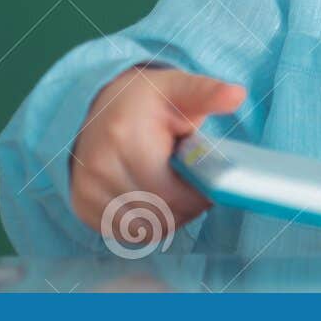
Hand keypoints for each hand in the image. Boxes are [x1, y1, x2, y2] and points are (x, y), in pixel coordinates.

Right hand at [70, 65, 245, 238]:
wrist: (101, 106)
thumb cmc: (147, 100)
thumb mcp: (178, 88)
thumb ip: (207, 92)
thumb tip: (237, 96)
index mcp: (125, 138)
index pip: (170, 192)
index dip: (198, 196)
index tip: (210, 183)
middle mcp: (99, 167)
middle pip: (158, 213)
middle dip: (187, 208)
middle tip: (198, 189)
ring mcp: (87, 189)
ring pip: (143, 228)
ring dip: (169, 218)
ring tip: (178, 192)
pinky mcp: (82, 206)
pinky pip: (126, 232)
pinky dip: (148, 223)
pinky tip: (157, 200)